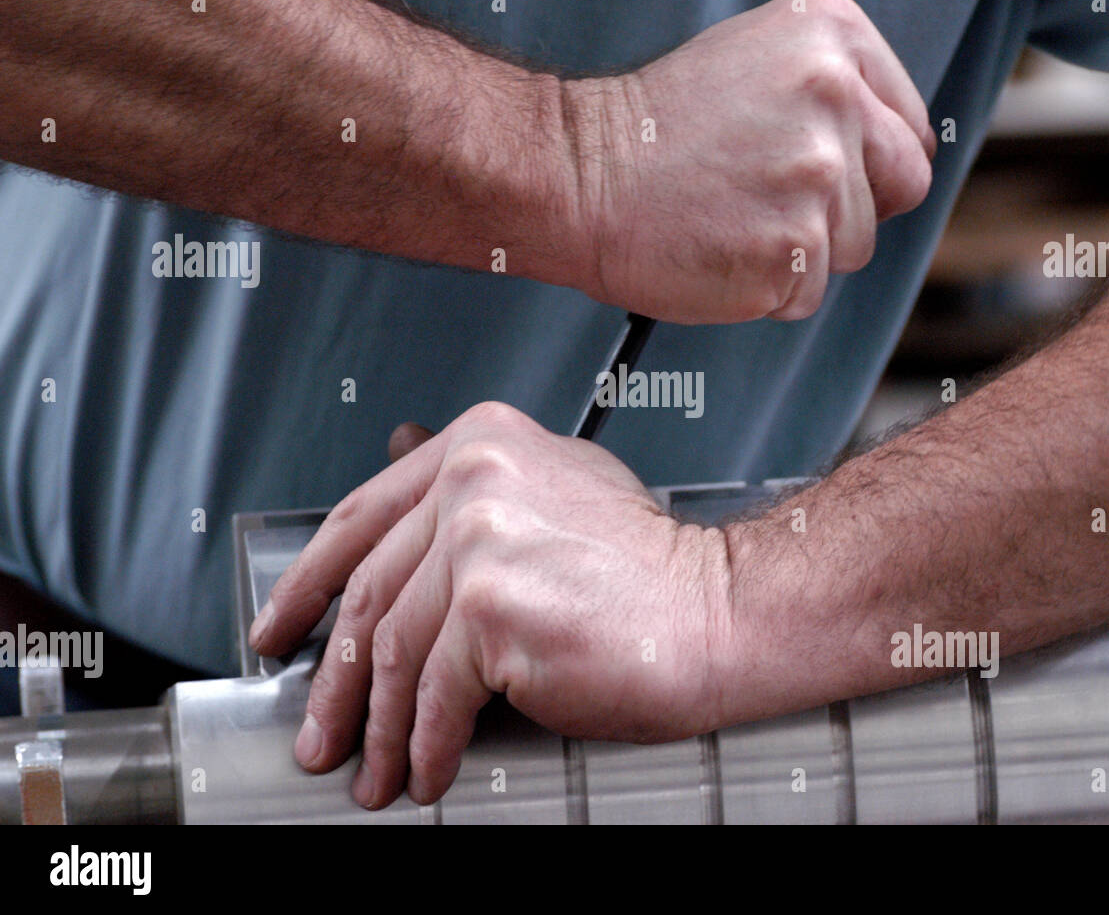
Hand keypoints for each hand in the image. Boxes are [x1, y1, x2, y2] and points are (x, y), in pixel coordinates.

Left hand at [248, 403, 736, 807]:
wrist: (720, 611)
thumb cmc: (648, 572)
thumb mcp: (555, 496)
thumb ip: (474, 494)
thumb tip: (396, 495)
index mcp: (478, 444)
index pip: (360, 518)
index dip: (306, 587)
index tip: (280, 631)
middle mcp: (471, 478)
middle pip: (370, 594)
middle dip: (339, 680)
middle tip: (323, 731)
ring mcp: (479, 539)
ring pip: (396, 651)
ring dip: (382, 728)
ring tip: (378, 771)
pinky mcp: (493, 609)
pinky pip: (435, 696)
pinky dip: (427, 745)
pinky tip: (429, 771)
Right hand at [565, 0, 933, 323]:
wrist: (577, 174)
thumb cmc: (655, 132)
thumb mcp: (757, 63)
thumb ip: (835, 95)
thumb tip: (889, 153)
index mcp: (832, 35)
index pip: (911, 127)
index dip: (869, 162)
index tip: (817, 167)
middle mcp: (835, 96)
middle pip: (903, 185)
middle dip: (852, 207)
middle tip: (777, 201)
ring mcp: (815, 176)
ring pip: (856, 246)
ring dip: (803, 251)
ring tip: (735, 219)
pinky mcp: (790, 249)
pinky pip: (808, 292)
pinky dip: (767, 289)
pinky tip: (722, 249)